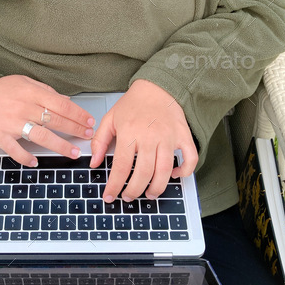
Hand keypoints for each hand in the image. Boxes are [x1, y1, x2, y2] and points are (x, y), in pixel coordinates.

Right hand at [0, 75, 94, 166]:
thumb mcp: (23, 82)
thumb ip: (45, 91)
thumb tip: (65, 101)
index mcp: (31, 93)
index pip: (62, 105)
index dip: (78, 114)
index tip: (89, 122)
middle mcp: (24, 108)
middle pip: (56, 121)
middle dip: (75, 130)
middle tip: (87, 137)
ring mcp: (12, 123)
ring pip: (42, 136)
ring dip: (60, 146)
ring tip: (73, 152)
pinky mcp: (0, 136)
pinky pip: (16, 150)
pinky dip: (26, 157)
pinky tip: (35, 162)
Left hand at [90, 79, 197, 200]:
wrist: (157, 86)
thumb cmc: (134, 103)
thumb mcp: (110, 118)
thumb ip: (100, 141)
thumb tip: (94, 163)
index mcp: (130, 132)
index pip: (121, 167)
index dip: (114, 186)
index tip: (110, 196)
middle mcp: (150, 136)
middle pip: (143, 173)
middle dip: (134, 191)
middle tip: (128, 197)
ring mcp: (168, 137)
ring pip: (164, 171)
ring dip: (156, 188)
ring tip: (149, 194)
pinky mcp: (183, 136)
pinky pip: (190, 158)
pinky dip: (184, 171)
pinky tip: (174, 175)